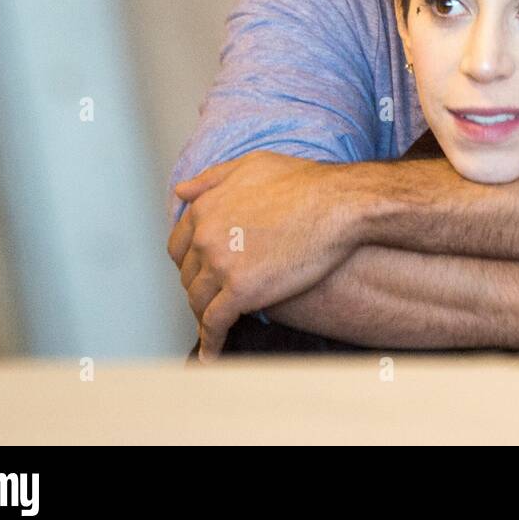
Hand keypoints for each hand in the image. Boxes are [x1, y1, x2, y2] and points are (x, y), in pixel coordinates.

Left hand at [166, 151, 364, 359]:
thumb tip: (180, 191)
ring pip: (198, 301)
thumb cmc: (305, 182)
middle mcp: (205, 237)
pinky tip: (212, 354)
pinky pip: (214, 324)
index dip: (190, 261)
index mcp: (204, 208)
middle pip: (187, 275)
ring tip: (216, 326)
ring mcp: (221, 265)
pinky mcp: (241, 292)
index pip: (179, 246)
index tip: (202, 271)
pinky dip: (210, 342)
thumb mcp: (252, 165)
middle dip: (198, 287)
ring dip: (204, 315)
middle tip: (215, 296)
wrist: (339, 203)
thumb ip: (212, 179)